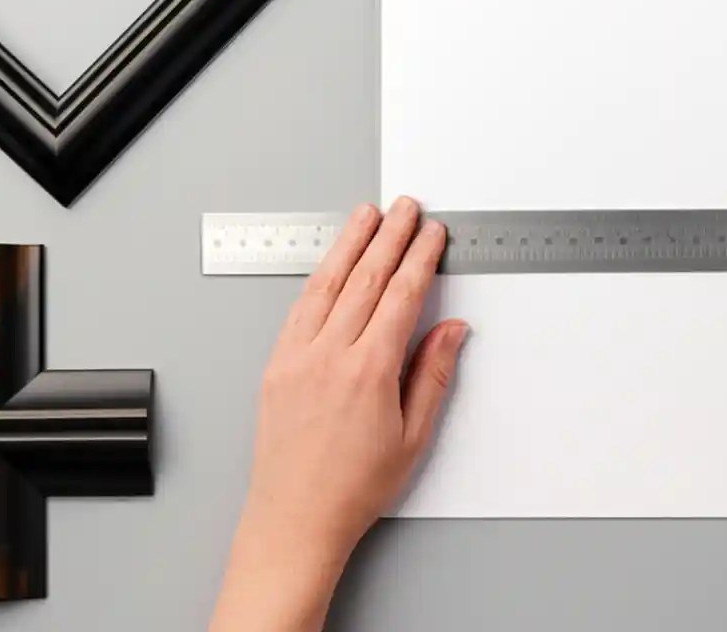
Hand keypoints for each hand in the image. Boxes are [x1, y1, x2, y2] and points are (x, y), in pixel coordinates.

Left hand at [245, 198, 466, 557]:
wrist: (295, 517)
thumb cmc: (352, 487)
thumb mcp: (414, 436)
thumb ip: (433, 374)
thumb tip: (451, 330)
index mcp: (369, 370)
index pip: (401, 296)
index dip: (420, 258)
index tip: (431, 235)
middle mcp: (329, 355)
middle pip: (366, 278)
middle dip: (390, 237)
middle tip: (406, 208)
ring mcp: (297, 356)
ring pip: (327, 284)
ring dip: (350, 244)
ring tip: (366, 215)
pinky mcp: (275, 365)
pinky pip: (299, 307)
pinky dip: (318, 277)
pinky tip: (329, 263)